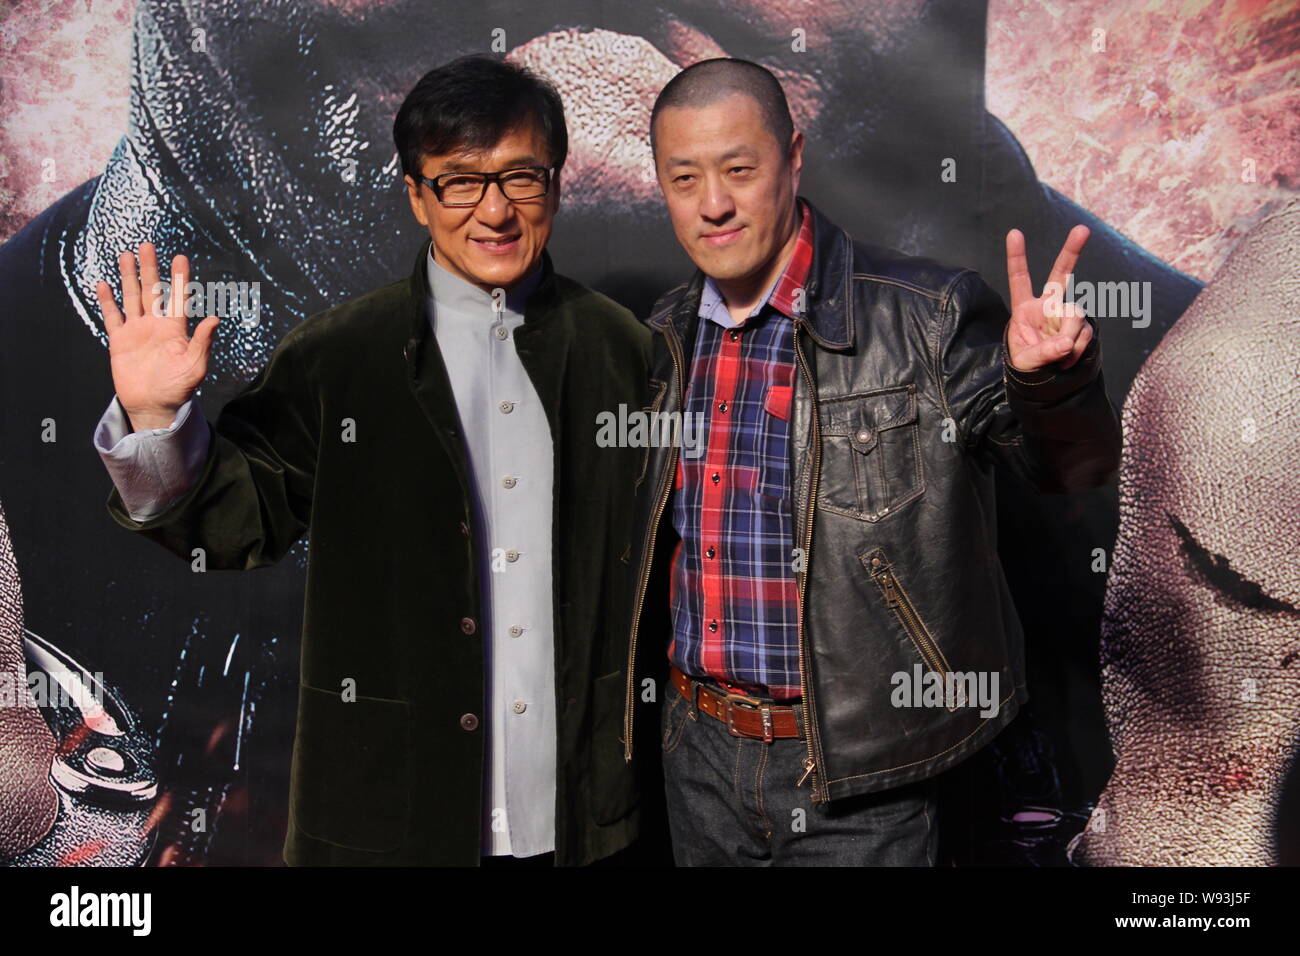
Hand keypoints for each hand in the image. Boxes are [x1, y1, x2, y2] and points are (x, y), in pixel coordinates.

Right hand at [95, 242, 220, 430]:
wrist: (154, 406)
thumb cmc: (179, 388)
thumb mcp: (195, 366)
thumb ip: (202, 342)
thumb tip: (215, 319)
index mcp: (176, 329)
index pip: (178, 297)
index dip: (179, 277)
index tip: (180, 257)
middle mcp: (156, 325)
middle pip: (152, 290)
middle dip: (150, 268)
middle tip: (147, 245)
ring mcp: (137, 331)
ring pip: (132, 297)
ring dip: (129, 277)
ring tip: (126, 255)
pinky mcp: (119, 340)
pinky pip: (113, 316)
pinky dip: (108, 301)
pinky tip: (104, 284)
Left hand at [1004, 224, 1093, 372]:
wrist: (1046, 381)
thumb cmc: (1027, 367)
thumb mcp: (1026, 362)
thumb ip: (1043, 352)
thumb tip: (1066, 344)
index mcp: (1024, 309)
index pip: (1019, 280)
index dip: (1017, 257)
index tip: (1014, 233)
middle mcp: (1047, 306)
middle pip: (1060, 275)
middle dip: (1072, 252)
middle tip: (1082, 229)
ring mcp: (1066, 315)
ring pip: (1075, 315)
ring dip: (1070, 337)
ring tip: (1058, 356)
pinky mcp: (1081, 327)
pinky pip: (1085, 334)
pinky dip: (1078, 349)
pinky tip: (1066, 360)